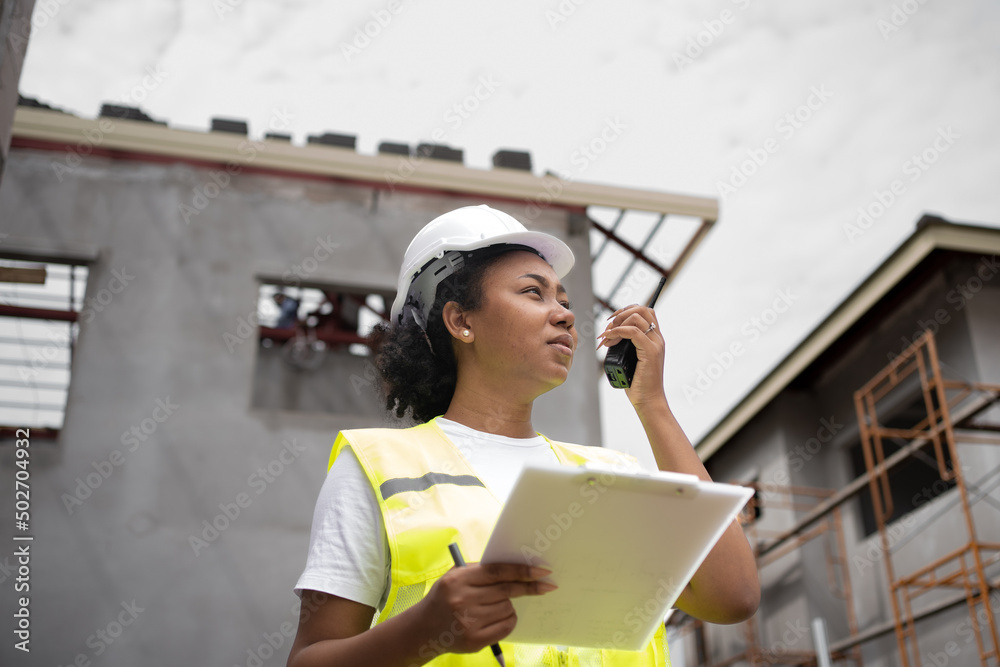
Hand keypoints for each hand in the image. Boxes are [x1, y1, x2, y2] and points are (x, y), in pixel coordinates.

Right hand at [413, 562, 555, 657]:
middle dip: (529, 587)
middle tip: (547, 585)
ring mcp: (468, 622)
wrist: (424, 628)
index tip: (543, 571)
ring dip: (509, 605)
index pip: (497, 572)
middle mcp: (462, 600)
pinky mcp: (474, 640)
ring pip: (507, 608)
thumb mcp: (455, 577)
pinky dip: (509, 619)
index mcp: (458, 580)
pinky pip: (506, 625)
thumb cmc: (446, 596)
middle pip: (506, 591)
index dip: (522, 571)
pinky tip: (499, 616)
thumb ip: (481, 571)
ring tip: (494, 605)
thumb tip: (516, 568)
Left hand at [597, 304, 665, 409]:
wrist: (648, 400)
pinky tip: (608, 339)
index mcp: (655, 338)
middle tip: (608, 328)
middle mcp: (657, 338)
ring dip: (616, 324)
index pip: (644, 311)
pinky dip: (617, 332)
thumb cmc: (638, 383)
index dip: (626, 311)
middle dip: (620, 314)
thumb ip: (627, 346)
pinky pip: (633, 332)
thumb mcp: (631, 359)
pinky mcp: (650, 352)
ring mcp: (655, 344)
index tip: (611, 323)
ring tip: (606, 337)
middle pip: (641, 309)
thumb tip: (611, 337)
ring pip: (636, 317)